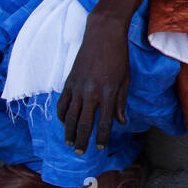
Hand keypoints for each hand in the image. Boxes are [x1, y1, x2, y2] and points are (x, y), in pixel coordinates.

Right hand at [57, 12, 131, 154]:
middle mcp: (92, 93)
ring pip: (71, 116)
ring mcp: (78, 87)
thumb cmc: (119, 57)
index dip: (102, 137)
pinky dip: (62, 115)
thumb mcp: (126, 79)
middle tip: (80, 152)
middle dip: (83, 140)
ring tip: (70, 143)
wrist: (103, 35)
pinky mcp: (69, 81)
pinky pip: (62, 103)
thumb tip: (121, 122)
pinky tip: (64, 122)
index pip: (105, 122)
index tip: (99, 147)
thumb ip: (121, 102)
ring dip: (69, 132)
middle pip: (85, 123)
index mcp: (109, 93)